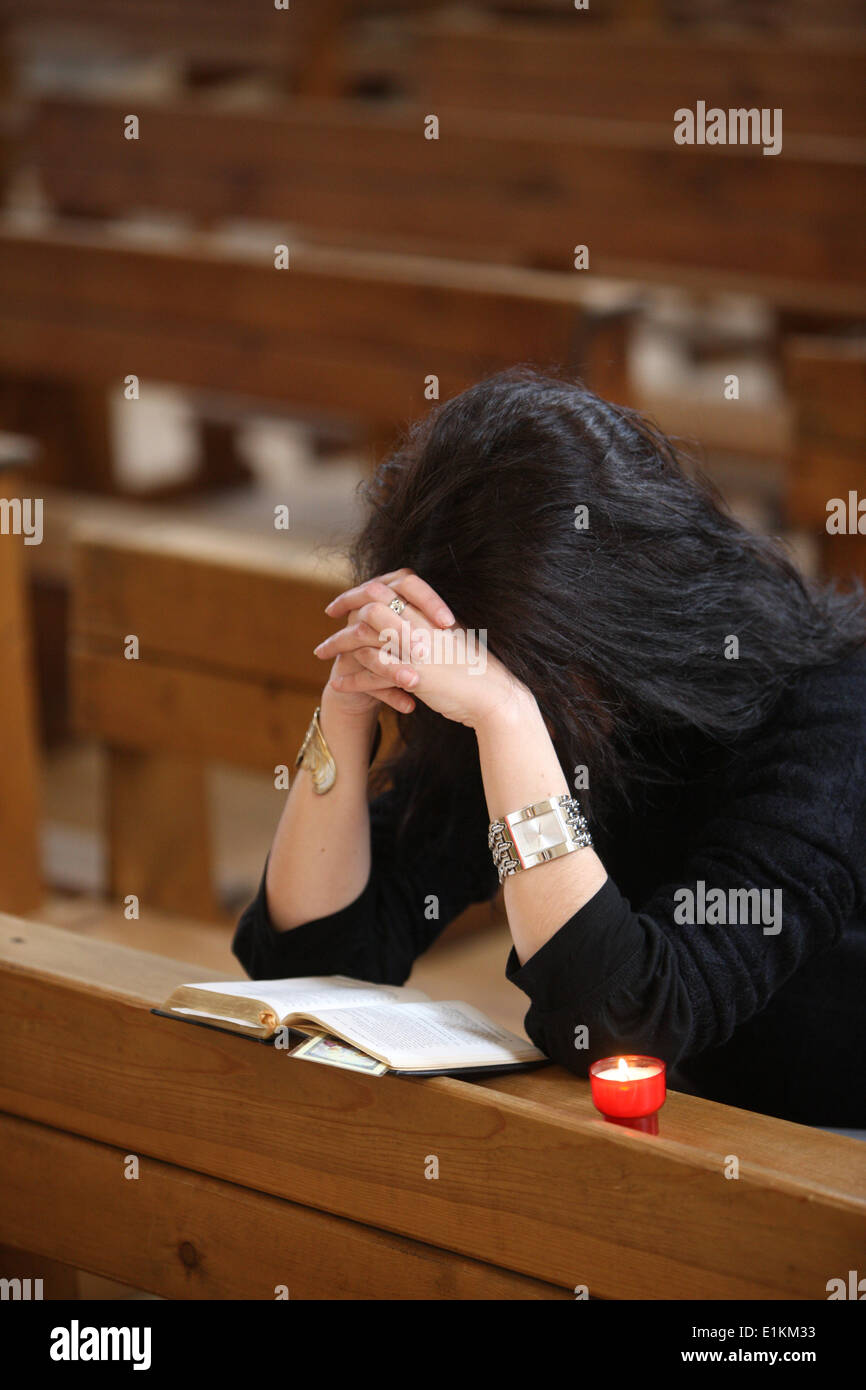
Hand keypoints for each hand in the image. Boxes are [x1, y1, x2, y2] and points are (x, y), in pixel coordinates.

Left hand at [315, 569, 530, 730]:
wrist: (495, 696)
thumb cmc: (478, 670)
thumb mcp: (452, 638)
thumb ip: (429, 625)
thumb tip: (409, 617)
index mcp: (430, 612)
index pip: (389, 586)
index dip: (364, 589)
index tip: (349, 599)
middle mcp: (420, 624)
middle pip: (370, 604)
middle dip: (345, 605)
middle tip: (329, 614)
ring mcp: (415, 648)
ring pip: (363, 635)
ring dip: (337, 643)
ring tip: (320, 652)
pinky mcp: (412, 674)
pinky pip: (370, 671)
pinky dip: (351, 677)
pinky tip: (338, 682)